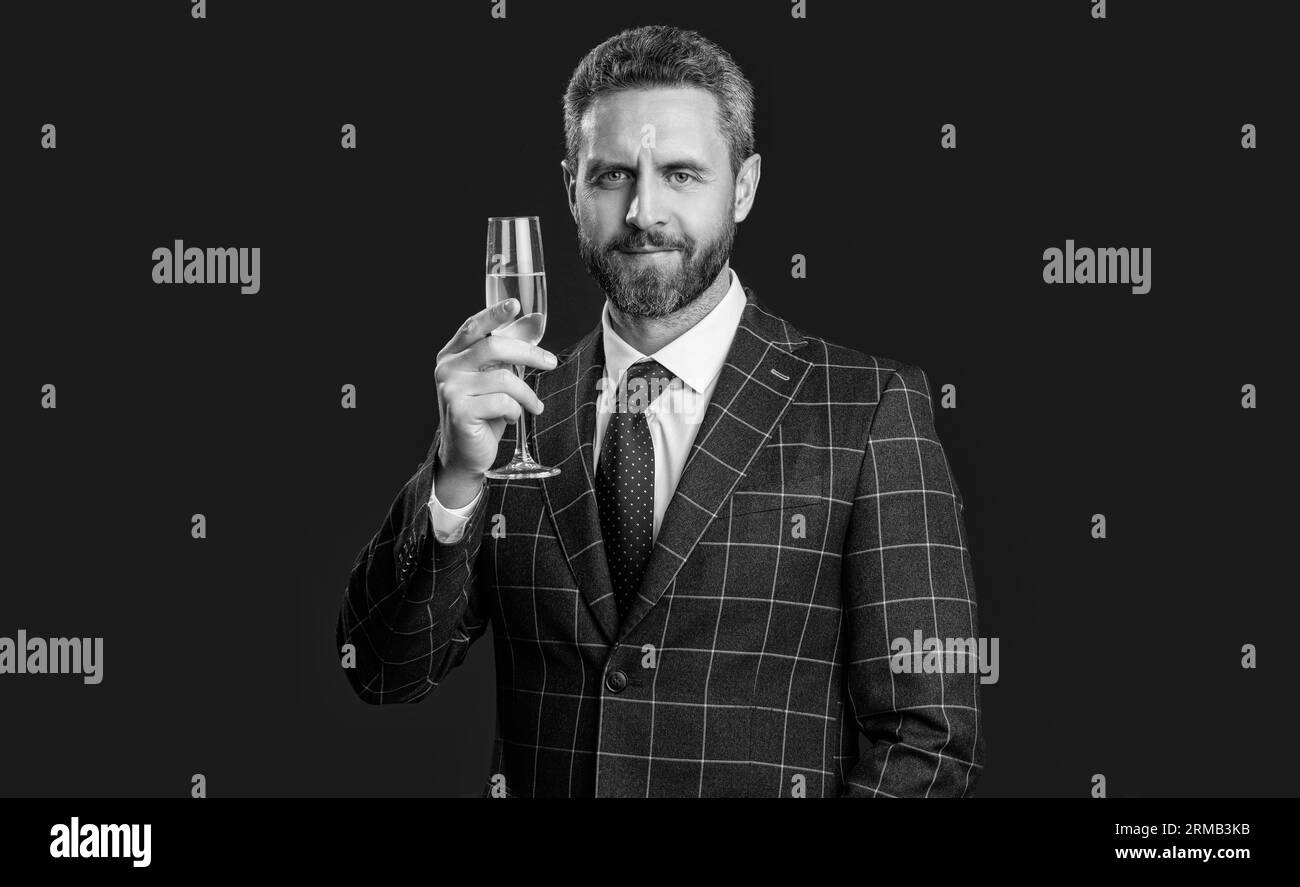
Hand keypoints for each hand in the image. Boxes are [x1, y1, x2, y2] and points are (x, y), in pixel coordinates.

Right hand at [432, 298, 557, 505]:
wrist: (466, 453)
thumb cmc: (483, 411)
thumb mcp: (497, 377)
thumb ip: (511, 348)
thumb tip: (535, 320)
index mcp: (452, 354)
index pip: (473, 326)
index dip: (494, 314)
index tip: (516, 304)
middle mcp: (447, 368)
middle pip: (494, 346)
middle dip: (529, 353)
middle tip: (551, 363)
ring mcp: (450, 389)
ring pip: (504, 378)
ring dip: (527, 394)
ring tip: (534, 406)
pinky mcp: (460, 411)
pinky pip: (503, 402)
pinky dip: (516, 411)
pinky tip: (512, 418)